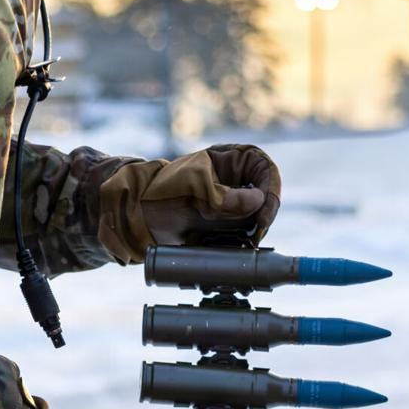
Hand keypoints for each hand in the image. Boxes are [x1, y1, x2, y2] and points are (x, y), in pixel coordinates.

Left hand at [97, 144, 280, 264]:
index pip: (264, 167)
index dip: (271, 188)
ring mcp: (231, 203)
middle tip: (255, 235)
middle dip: (264, 215)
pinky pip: (244, 233)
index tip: (263, 213)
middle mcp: (234, 180)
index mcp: (228, 160)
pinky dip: (244, 242)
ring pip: (257, 217)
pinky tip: (237, 249)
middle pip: (266, 195)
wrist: (137, 218)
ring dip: (254, 231)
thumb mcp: (194, 191)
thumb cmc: (162, 194)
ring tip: (243, 243)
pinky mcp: (225, 225)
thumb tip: (259, 201)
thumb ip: (226, 197)